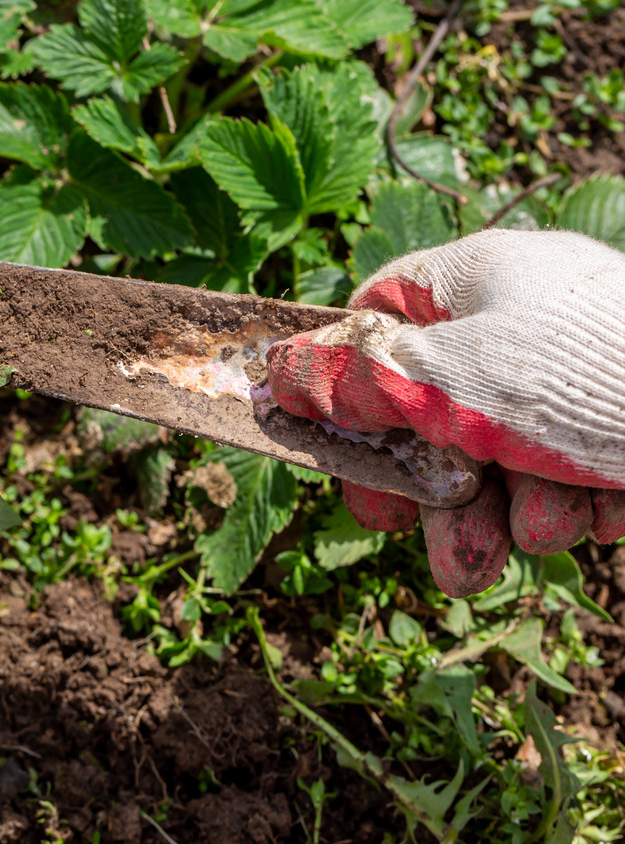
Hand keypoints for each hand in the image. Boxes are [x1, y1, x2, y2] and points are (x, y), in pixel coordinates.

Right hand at [266, 230, 624, 596]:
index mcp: (479, 282)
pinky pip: (568, 483)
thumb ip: (359, 379)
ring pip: (499, 464)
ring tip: (522, 541)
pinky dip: (576, 511)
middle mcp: (527, 328)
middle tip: (416, 533)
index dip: (344, 389)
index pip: (376, 319)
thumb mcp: (457, 378)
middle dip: (427, 488)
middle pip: (431, 411)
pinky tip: (603, 515)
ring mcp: (580, 387)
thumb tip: (273, 369)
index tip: (332, 450)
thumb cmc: (604, 376)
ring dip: (501, 516)